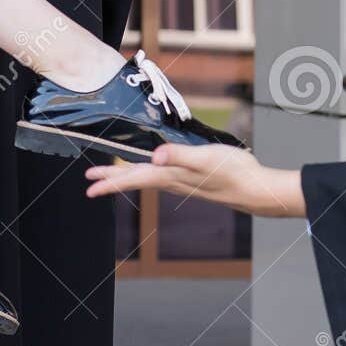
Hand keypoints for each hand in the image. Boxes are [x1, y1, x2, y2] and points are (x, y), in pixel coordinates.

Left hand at [84, 143, 305, 218]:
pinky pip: (161, 177)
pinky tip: (151, 169)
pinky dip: (147, 173)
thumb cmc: (233, 172)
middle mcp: (173, 181)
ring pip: (147, 179)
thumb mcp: (205, 158)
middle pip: (135, 180)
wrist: (257, 191)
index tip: (88, 187)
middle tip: (89, 182)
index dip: (110, 181)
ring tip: (111, 175)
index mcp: (170, 176)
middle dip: (112, 180)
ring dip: (127, 177)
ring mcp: (182, 182)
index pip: (133, 178)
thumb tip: (155, 156)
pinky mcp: (192, 180)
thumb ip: (180, 155)